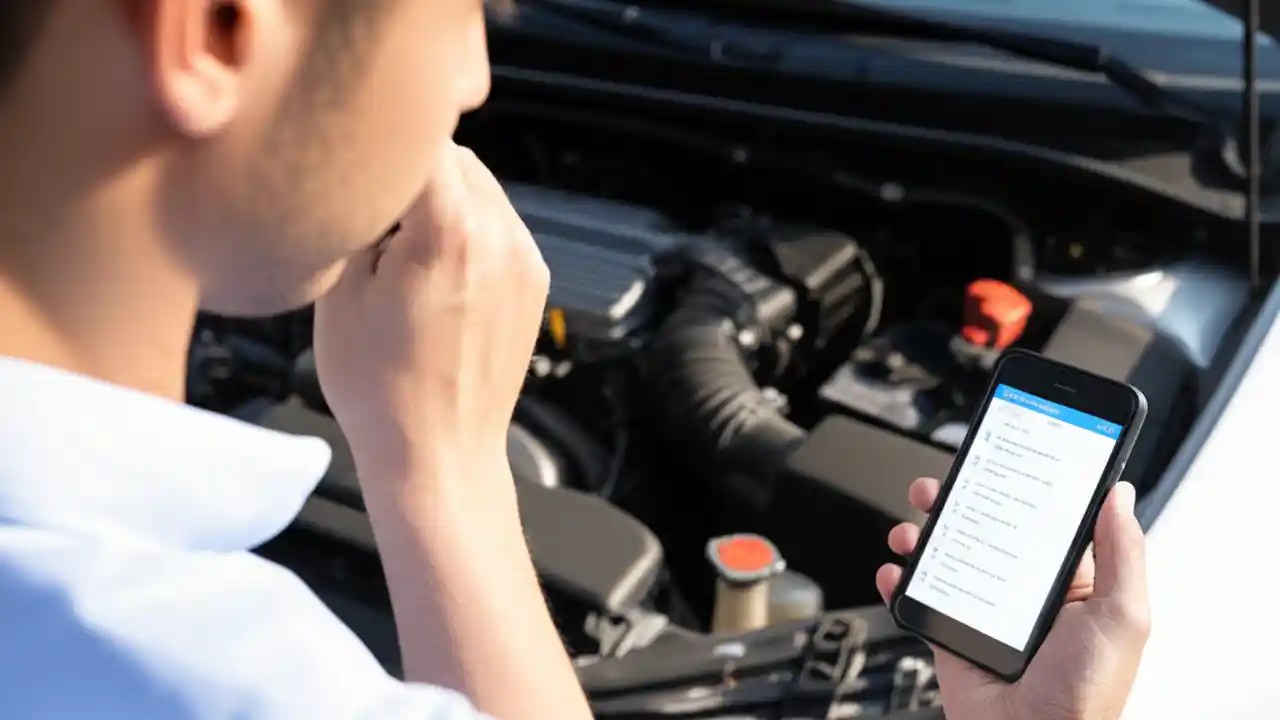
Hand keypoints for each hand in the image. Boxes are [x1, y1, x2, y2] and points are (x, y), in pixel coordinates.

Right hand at [313, 142, 548, 483]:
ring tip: (400, 242)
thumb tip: (363, 176)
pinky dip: (467, 227)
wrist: (439, 454)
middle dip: (413, 168)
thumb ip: (356, 216)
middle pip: (456, 158)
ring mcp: (526, 259)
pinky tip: (433, 269)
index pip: (421, 140)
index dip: (383, 141)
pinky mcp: (535, 281)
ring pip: (481, 189)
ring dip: (442, 197)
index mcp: (448, 230)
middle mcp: (500, 235)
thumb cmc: (380, 388)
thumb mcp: (340, 290)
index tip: (357, 154)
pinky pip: (499, 225)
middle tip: (371, 203)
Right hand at [877, 478, 1149, 719]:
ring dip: (920, 537)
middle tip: (934, 489)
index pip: (1038, 520)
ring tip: (909, 532)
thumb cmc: (1089, 694)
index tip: (997, 460)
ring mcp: (983, 613)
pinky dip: (899, 583)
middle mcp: (1022, 593)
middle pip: (982, 529)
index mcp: (1068, 583)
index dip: (1015, 488)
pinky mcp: (951, 635)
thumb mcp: (1122, 616)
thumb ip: (1123, 552)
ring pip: (945, 558)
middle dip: (954, 503)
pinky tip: (896, 573)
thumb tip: (1120, 493)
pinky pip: (918, 600)